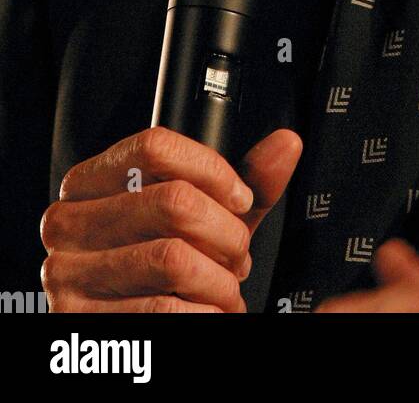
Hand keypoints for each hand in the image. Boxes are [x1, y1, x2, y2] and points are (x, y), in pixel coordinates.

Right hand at [40, 125, 301, 312]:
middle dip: (226, 234)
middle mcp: (69, 222)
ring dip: (219, 280)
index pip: (155, 146)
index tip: (239, 198)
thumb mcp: (201, 219)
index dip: (212, 170)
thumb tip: (285, 145)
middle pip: (173, 200)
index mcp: (90, 183)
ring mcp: (67, 272)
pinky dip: (205, 313)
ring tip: (225, 288)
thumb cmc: (161, 272)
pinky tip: (206, 311)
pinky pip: (164, 308)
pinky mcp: (80, 320)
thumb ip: (244, 182)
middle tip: (237, 255)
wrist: (123, 340)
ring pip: (173, 258)